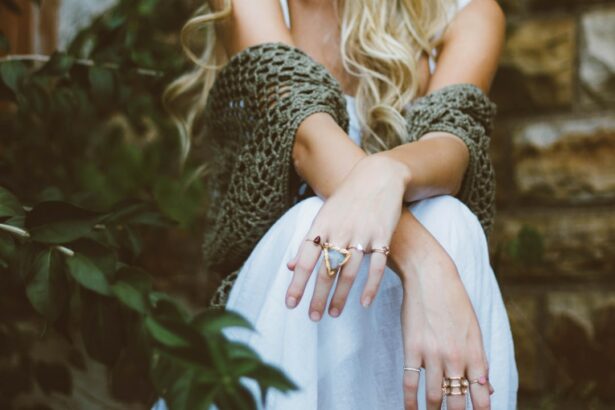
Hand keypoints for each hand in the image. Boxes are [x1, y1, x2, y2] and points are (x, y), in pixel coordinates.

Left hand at [285, 154, 408, 319]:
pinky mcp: (382, 236)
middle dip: (317, 297)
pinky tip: (364, 303)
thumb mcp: (323, 217)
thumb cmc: (346, 200)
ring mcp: (361, 234)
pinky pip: (376, 266)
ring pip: (349, 272)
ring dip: (340, 296)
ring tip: (334, 314)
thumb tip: (290, 267)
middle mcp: (339, 232)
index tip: (290, 305)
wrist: (377, 177)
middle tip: (312, 318)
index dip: (297, 283)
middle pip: (325, 270)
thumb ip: (308, 243)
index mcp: (321, 227)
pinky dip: (370, 286)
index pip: (305, 260)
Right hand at [399, 232, 493, 409]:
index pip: (481, 394)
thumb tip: (488, 388)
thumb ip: (480, 360)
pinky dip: (410, 400)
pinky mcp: (413, 348)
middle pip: (457, 400)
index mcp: (475, 352)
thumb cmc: (454, 301)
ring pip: (435, 396)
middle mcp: (456, 357)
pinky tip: (411, 409)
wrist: (430, 276)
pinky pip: (411, 382)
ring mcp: (434, 353)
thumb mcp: (474, 329)